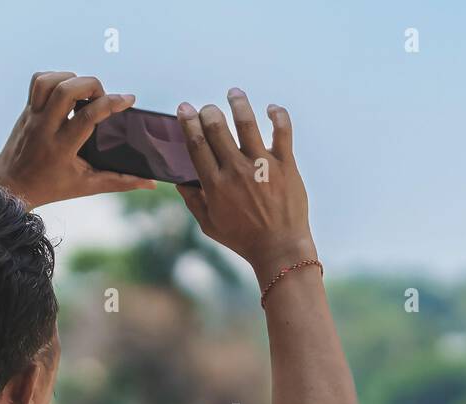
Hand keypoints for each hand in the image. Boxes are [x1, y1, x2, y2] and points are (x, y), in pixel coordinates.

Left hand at [0, 71, 155, 206]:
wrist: (11, 186)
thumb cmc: (51, 187)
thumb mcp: (87, 186)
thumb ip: (120, 182)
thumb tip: (150, 183)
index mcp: (61, 148)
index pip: (87, 116)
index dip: (111, 103)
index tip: (129, 99)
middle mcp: (44, 128)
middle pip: (66, 90)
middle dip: (91, 85)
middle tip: (102, 97)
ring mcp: (32, 116)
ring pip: (49, 80)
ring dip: (72, 78)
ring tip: (85, 92)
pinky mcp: (26, 109)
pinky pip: (39, 81)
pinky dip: (56, 78)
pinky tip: (68, 90)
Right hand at [174, 90, 316, 281]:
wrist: (280, 249)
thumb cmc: (243, 239)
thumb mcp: (209, 225)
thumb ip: (193, 201)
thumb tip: (180, 181)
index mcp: (215, 184)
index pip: (196, 143)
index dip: (187, 121)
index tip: (185, 109)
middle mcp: (236, 171)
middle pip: (216, 127)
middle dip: (208, 111)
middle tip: (209, 108)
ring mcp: (262, 166)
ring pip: (247, 122)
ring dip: (238, 102)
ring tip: (234, 93)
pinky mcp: (286, 165)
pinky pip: (282, 131)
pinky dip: (277, 115)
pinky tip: (270, 109)